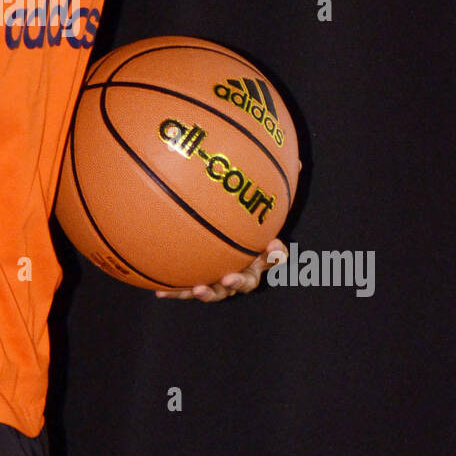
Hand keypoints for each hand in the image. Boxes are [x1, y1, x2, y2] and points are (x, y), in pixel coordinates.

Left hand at [155, 159, 299, 302]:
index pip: (275, 255)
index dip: (276, 253)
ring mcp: (221, 279)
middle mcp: (243, 269)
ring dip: (209, 292)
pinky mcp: (198, 282)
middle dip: (240, 281)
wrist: (211, 239)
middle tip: (230, 277)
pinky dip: (175, 292)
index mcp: (259, 254)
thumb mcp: (255, 202)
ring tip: (198, 289)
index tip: (271, 244)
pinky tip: (159, 293)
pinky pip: (186, 290)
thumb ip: (272, 186)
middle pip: (247, 281)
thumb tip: (297, 163)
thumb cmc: (241, 218)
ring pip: (219, 291)